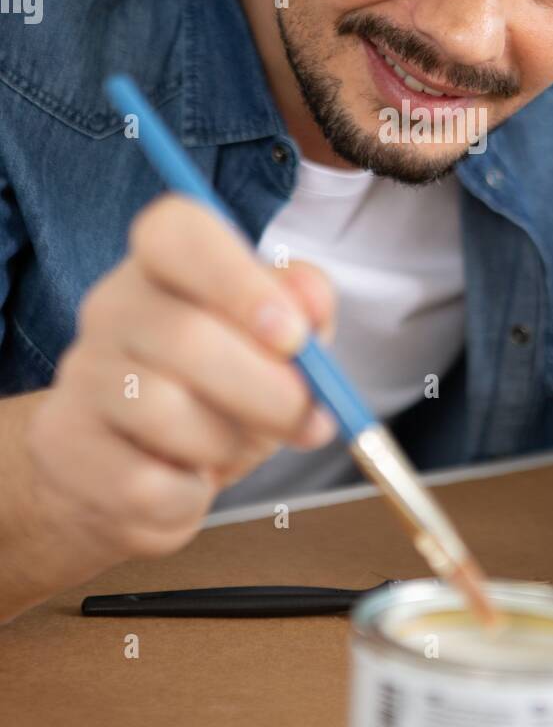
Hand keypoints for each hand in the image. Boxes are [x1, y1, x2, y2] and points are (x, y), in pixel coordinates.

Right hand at [27, 195, 337, 565]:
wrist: (134, 474)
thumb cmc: (218, 393)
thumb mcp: (275, 342)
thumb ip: (303, 309)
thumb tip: (311, 300)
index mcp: (165, 264)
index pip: (175, 231)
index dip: (237, 279)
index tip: (294, 336)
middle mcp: (111, 307)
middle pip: (185, 336)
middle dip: (269, 391)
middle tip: (310, 418)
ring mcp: (80, 376)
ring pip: (166, 410)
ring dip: (228, 443)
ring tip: (232, 444)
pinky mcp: (66, 447)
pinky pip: (146, 481)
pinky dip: (188, 495)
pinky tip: (187, 480)